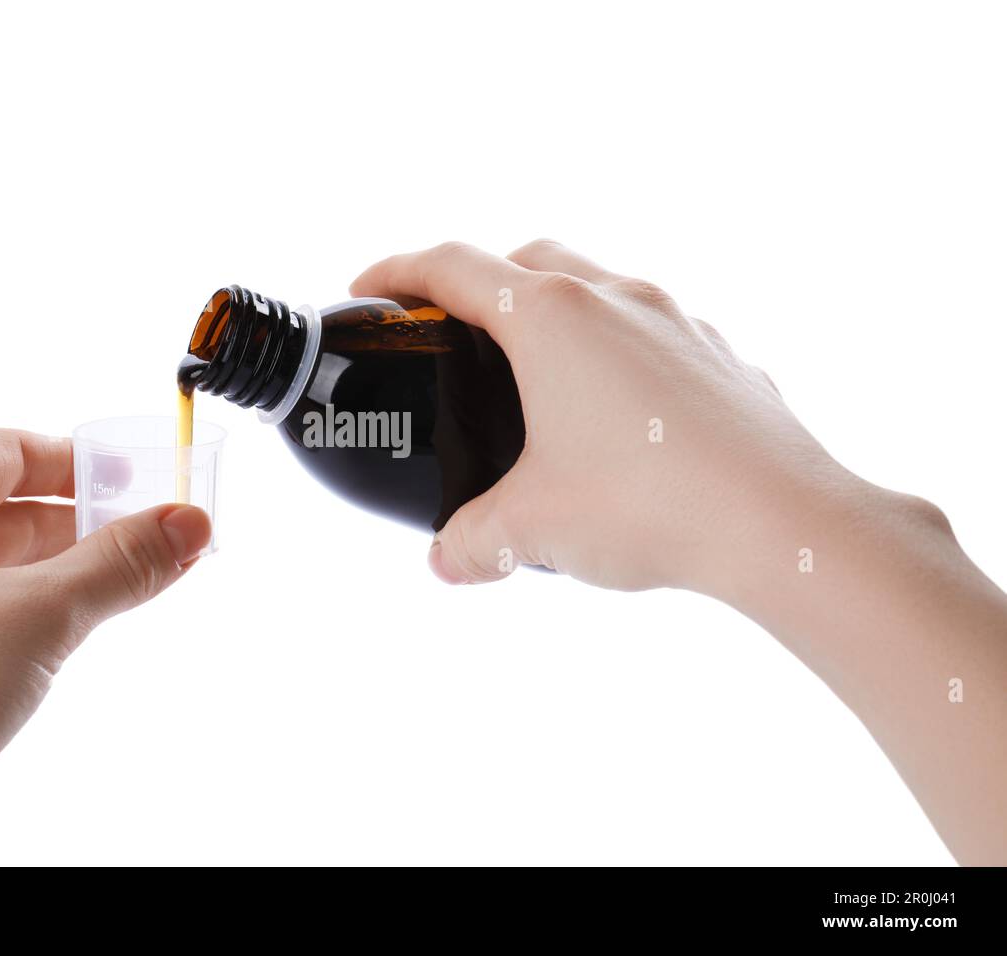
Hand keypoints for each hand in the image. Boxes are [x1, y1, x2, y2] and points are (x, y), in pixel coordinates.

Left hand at [0, 428, 210, 864]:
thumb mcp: (46, 615)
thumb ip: (122, 564)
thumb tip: (191, 522)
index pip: (10, 449)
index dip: (80, 462)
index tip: (134, 481)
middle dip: (78, 523)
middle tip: (142, 544)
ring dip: (52, 570)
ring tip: (113, 593)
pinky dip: (13, 607)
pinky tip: (48, 639)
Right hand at [355, 241, 1006, 864]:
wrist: (784, 524)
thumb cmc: (652, 506)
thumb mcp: (534, 529)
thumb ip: (473, 541)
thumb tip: (450, 558)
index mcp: (552, 318)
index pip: (452, 268)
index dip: (397, 276)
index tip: (368, 293)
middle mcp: (616, 299)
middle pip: (527, 261)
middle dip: (478, 286)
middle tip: (451, 335)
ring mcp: (679, 321)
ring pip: (597, 289)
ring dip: (555, 316)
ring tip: (535, 384)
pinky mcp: (722, 357)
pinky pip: (652, 334)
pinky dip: (616, 355)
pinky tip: (615, 421)